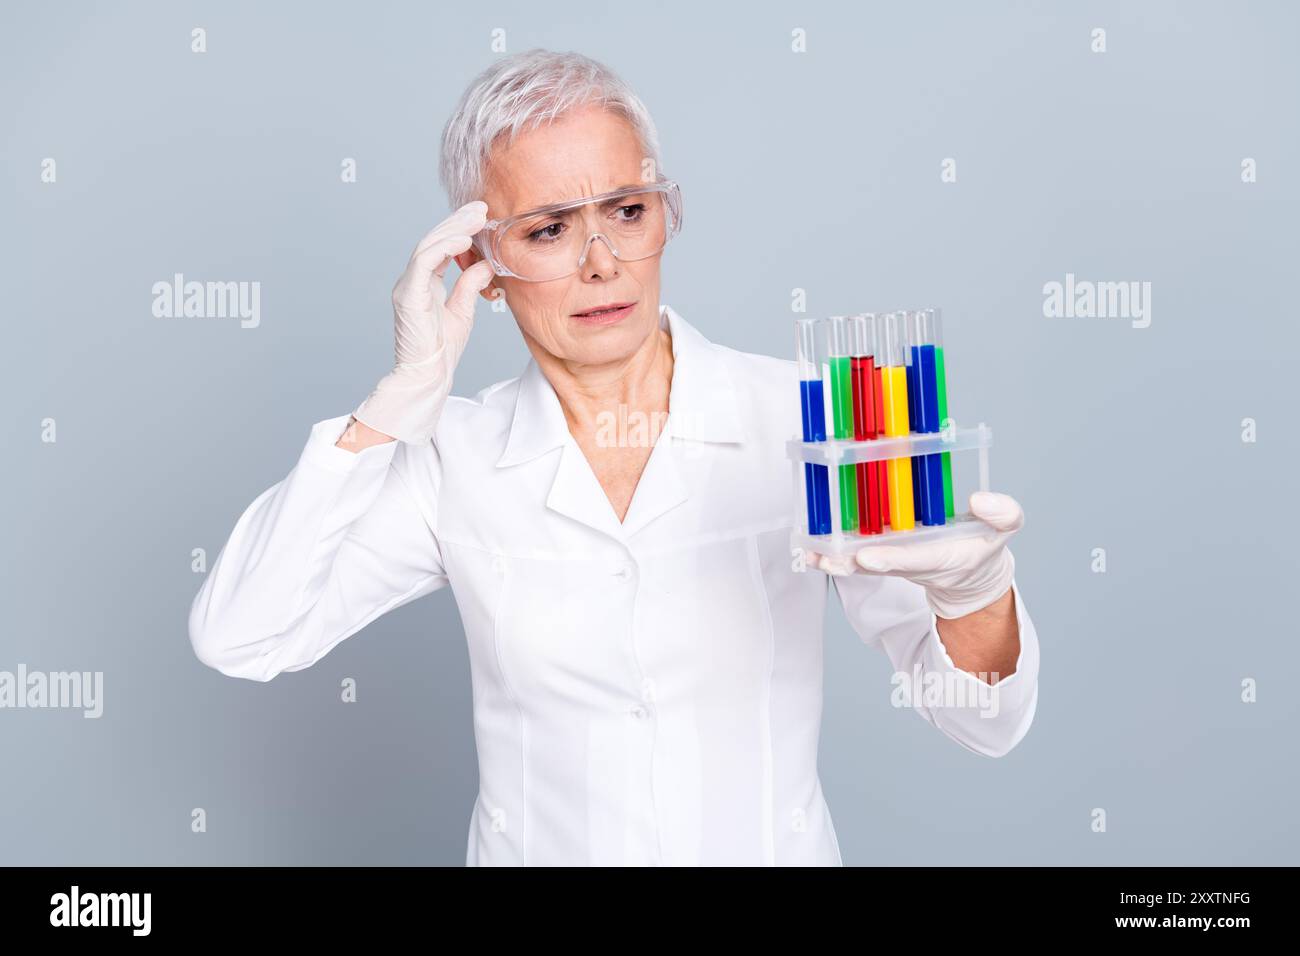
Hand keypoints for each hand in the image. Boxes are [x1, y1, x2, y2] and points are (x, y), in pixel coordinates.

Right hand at [351, 200, 496, 443]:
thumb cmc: (441, 351)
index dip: (459, 229)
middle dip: (457, 221)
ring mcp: (407, 286)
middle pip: (434, 240)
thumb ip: (470, 286)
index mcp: (424, 284)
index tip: (481, 215)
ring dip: (453, 228)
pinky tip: (463, 239)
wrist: (429, 377)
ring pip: (428, 245)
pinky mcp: (407, 295)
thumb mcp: (463, 311)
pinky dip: (443, 248)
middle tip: (480, 206)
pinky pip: (424, 262)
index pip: (441, 248)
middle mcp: (413, 281)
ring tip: (476, 216)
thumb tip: (485, 263)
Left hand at [808, 491, 1023, 619]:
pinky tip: (806, 545)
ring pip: (856, 562)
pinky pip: (849, 556)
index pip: (913, 560)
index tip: (867, 558)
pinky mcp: (876, 555)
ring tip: (809, 553)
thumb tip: (982, 500)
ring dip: (832, 559)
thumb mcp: (1004, 530)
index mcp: (939, 558)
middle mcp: (908, 562)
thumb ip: (1003, 514)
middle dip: (850, 562)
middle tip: (828, 558)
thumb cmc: (981, 546)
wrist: (967, 574)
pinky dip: (828, 553)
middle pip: (875, 564)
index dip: (890, 559)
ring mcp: (890, 560)